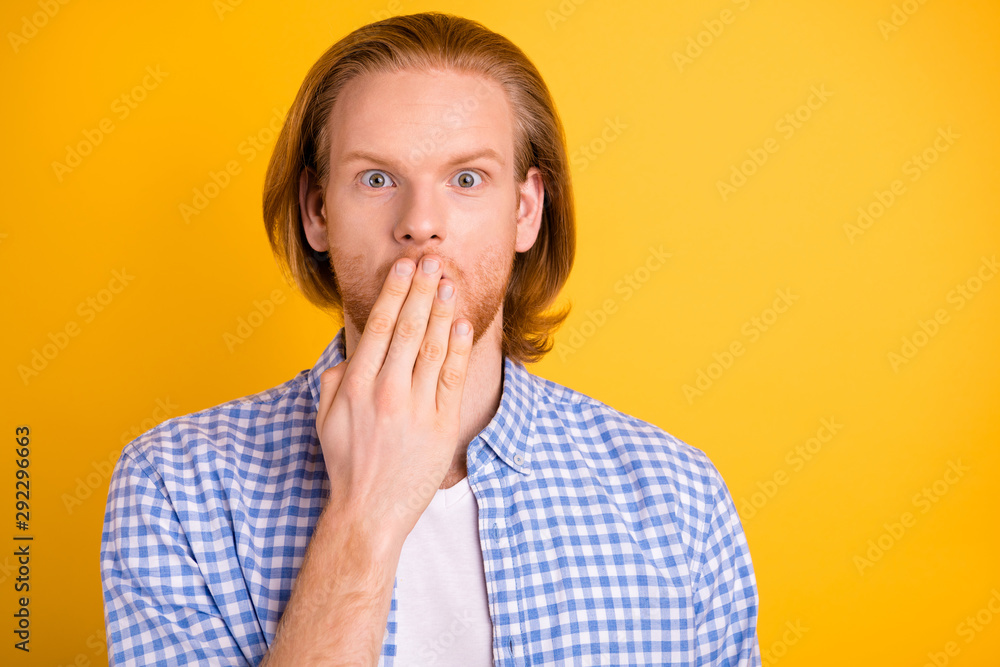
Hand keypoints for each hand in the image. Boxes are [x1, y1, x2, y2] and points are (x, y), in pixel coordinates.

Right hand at [315, 254, 472, 549]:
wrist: (369, 512)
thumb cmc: (347, 463)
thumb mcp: (326, 418)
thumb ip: (336, 380)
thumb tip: (350, 352)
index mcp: (356, 387)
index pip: (380, 327)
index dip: (395, 293)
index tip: (404, 267)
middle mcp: (387, 393)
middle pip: (410, 329)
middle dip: (422, 290)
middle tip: (432, 261)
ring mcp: (417, 409)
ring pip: (434, 348)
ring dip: (443, 311)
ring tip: (449, 283)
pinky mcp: (442, 425)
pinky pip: (453, 378)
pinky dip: (458, 348)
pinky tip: (461, 324)